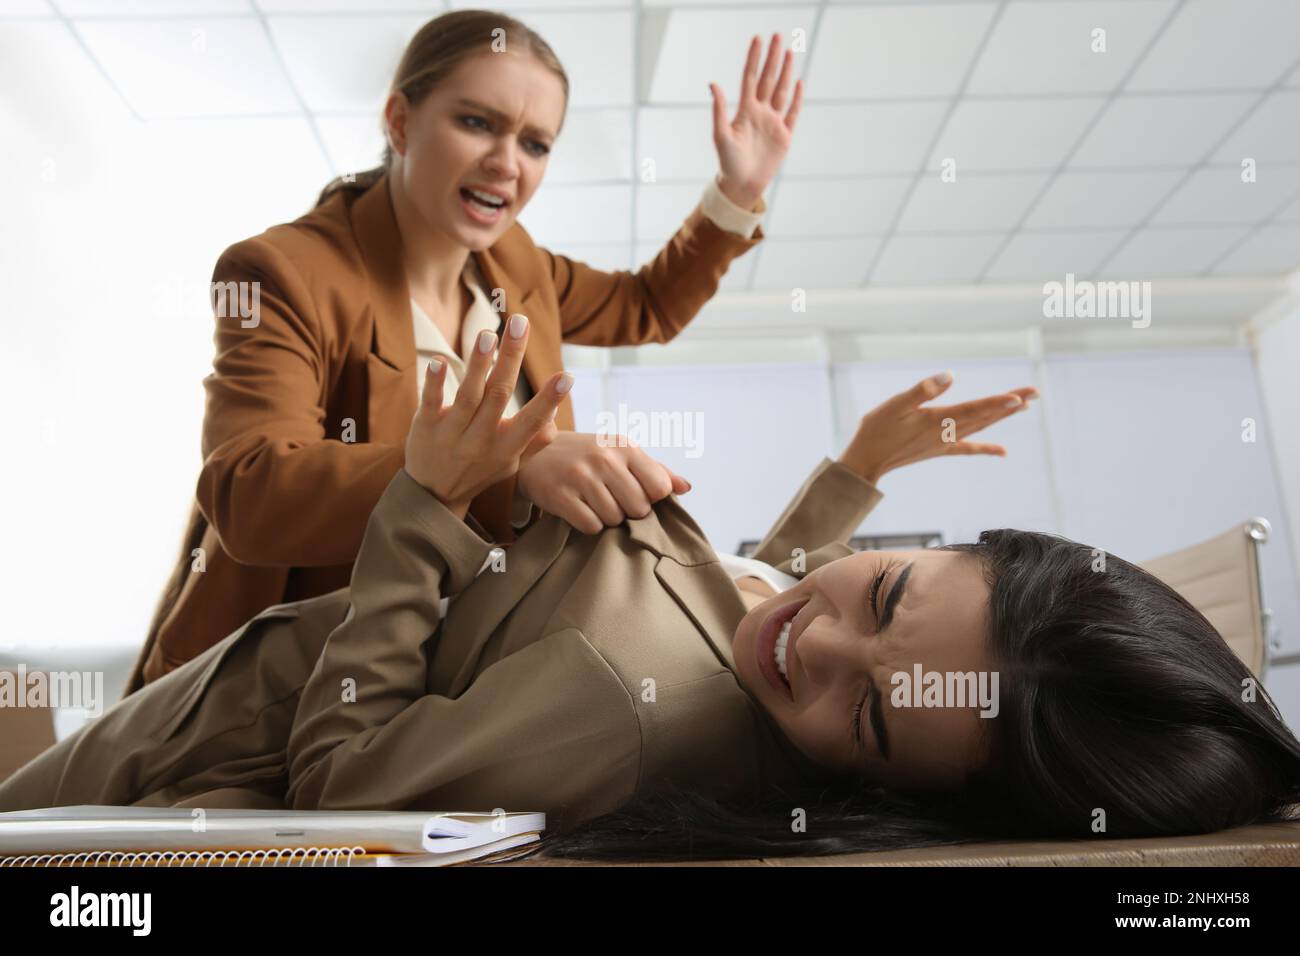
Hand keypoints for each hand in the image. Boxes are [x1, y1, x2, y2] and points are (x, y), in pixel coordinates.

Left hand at [403, 314, 570, 518]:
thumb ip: (534, 440)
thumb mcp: (511, 462)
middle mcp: (481, 440)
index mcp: (506, 448)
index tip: (567, 376)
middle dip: (511, 358)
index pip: (531, 422)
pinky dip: (434, 383)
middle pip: (498, 395)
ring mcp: (451, 434)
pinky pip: (429, 403)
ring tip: (488, 334)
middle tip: (520, 323)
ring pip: (468, 396)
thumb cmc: (479, 470)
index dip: (549, 400)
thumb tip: (555, 413)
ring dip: (478, 364)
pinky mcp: (424, 427)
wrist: (432, 495)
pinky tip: (439, 361)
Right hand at [517, 432, 691, 534]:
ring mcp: (580, 476)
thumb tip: (687, 488)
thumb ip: (655, 471)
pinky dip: (588, 525)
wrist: (533, 452)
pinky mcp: (559, 495)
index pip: (660, 487)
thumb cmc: (586, 456)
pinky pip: (590, 526)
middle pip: (639, 508)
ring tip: (593, 503)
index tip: (636, 493)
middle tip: (612, 500)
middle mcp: (604, 458)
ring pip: (614, 520)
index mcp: (624, 446)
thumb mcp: (620, 454)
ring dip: (607, 519)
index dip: (651, 498)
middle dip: (629, 512)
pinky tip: (580, 509)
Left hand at [709, 33, 803, 208]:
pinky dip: (796, 99)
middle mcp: (760, 112)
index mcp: (745, 110)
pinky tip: (798, 83)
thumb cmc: (727, 161)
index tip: (758, 39)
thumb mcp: (720, 134)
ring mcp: (773, 122)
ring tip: (788, 52)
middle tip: (777, 36)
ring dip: (785, 72)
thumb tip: (712, 84)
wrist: (741, 184)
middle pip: (768, 79)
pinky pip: (792, 113)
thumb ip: (719, 109)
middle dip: (772, 58)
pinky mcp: (785, 135)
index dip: (754, 58)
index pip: (750, 77)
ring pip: (781, 91)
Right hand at [838, 372, 1039, 483]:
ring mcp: (944, 443)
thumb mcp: (895, 405)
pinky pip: (969, 448)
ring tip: (1024, 407)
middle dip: (1011, 405)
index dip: (998, 403)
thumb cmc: (876, 430)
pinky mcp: (939, 450)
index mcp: (937, 420)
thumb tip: (950, 376)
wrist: (866, 462)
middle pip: (985, 416)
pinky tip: (1002, 451)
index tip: (1020, 397)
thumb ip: (923, 390)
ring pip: (981, 427)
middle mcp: (947, 433)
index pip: (974, 409)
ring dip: (1002, 417)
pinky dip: (986, 447)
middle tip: (1035, 393)